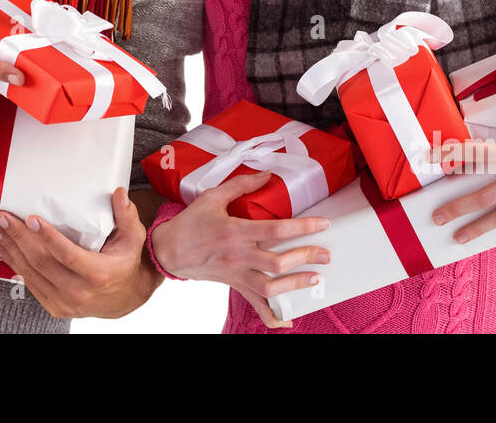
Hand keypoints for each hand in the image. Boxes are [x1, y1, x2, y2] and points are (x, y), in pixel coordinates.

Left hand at [0, 188, 156, 318]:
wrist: (124, 300)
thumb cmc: (126, 264)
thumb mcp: (132, 238)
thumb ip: (126, 215)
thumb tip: (119, 193)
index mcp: (97, 273)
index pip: (67, 254)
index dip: (47, 237)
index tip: (31, 219)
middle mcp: (78, 291)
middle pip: (41, 262)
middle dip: (17, 237)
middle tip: (2, 218)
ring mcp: (63, 302)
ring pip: (30, 273)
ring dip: (10, 249)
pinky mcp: (54, 306)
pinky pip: (29, 283)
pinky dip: (14, 265)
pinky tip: (3, 250)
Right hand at [149, 171, 330, 328]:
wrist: (169, 251)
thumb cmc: (191, 223)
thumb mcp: (212, 197)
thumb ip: (240, 185)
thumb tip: (266, 174)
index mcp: (235, 232)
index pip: (275, 230)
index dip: (302, 227)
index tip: (323, 224)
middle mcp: (239, 256)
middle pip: (278, 262)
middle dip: (306, 258)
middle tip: (326, 254)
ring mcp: (237, 274)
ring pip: (270, 287)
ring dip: (295, 285)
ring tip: (315, 279)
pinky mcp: (234, 285)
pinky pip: (255, 304)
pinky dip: (272, 316)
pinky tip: (287, 320)